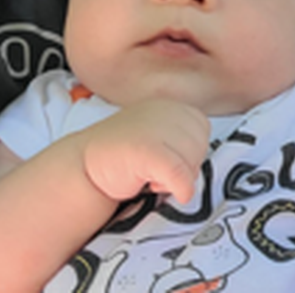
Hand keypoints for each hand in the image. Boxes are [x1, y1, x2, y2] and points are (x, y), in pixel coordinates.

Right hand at [79, 99, 210, 202]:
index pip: (202, 132)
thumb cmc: (122, 157)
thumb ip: (185, 141)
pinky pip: (179, 175)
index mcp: (173, 106)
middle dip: (183, 166)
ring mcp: (157, 129)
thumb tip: (213, 160)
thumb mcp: (160, 137)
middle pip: (200, 147)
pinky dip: (178, 188)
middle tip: (155, 170)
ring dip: (174, 177)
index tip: (167, 160)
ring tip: (147, 174)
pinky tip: (155, 186)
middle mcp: (167, 111)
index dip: (188, 153)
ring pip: (191, 163)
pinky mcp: (148, 151)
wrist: (81, 168)